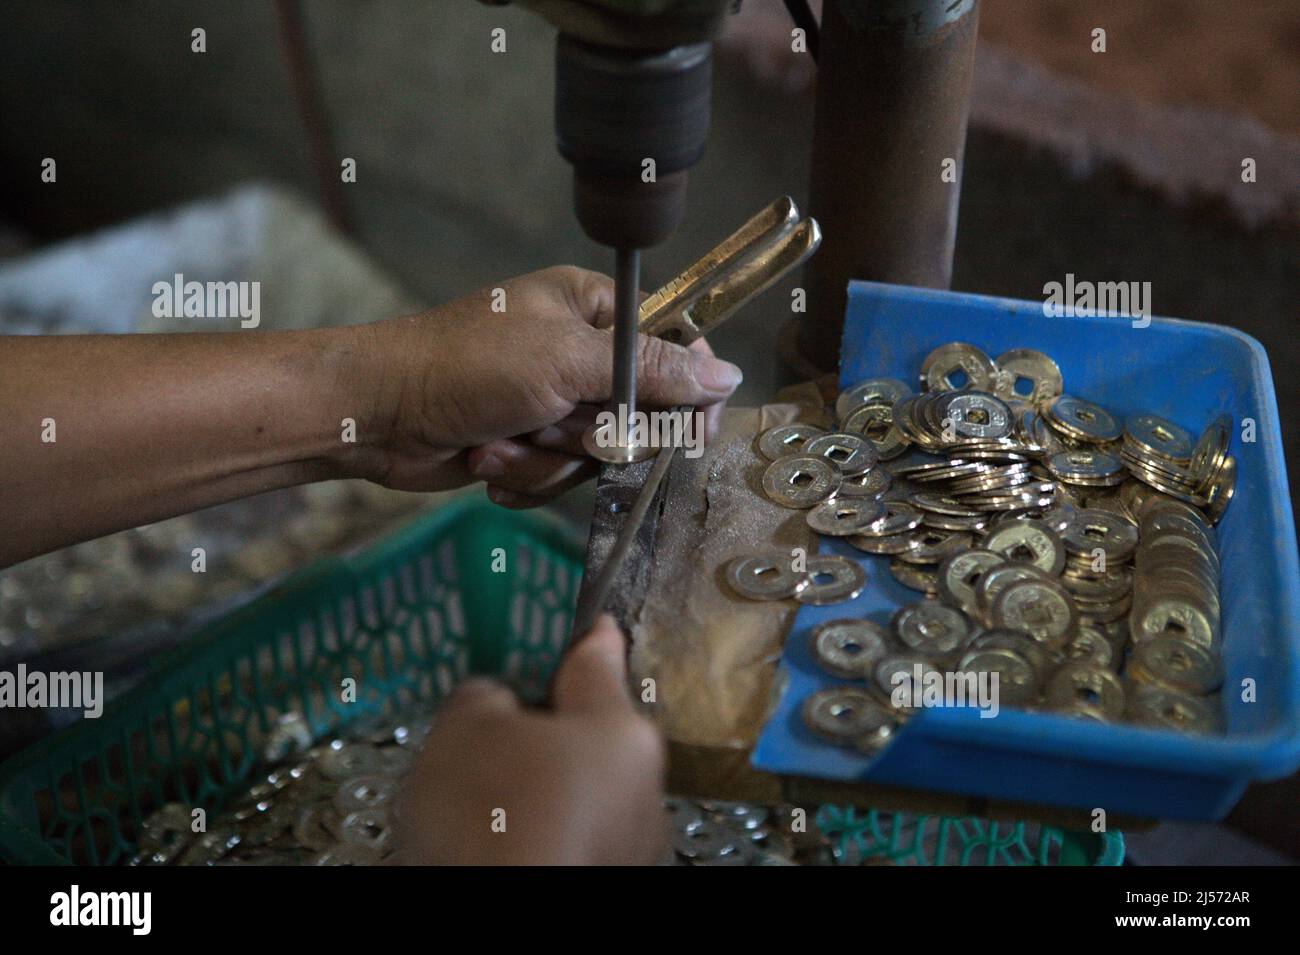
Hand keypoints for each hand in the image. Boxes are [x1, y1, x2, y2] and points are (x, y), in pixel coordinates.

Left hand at [350, 266, 742, 506]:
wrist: (378, 415)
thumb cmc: (466, 367)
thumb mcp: (567, 360)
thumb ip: (652, 371)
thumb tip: (729, 376)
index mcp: (594, 311)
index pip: (676, 348)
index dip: (688, 394)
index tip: (689, 428)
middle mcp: (580, 354)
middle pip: (642, 414)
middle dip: (595, 435)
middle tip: (559, 424)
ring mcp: (553, 402)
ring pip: (598, 455)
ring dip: (548, 459)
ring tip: (502, 439)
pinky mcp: (528, 444)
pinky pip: (560, 478)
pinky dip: (524, 477)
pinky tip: (487, 461)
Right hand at [388, 615, 666, 864]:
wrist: (494, 923)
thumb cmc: (491, 827)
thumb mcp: (463, 730)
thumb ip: (485, 695)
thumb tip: (491, 701)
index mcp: (620, 729)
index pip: (597, 655)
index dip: (574, 632)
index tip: (574, 620)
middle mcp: (641, 786)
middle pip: (584, 730)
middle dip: (534, 727)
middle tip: (483, 727)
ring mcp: (628, 842)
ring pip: (575, 789)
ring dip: (531, 786)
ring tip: (472, 801)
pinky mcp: (605, 878)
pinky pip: (566, 836)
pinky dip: (534, 834)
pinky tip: (488, 846)